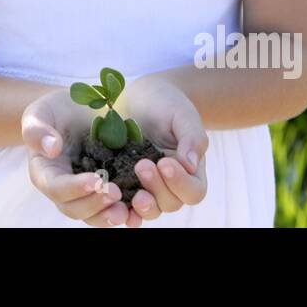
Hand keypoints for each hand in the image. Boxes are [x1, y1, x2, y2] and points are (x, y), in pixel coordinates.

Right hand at [21, 87, 131, 226]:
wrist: (78, 111)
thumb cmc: (56, 111)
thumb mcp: (40, 112)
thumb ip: (37, 130)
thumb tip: (51, 149)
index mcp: (45, 173)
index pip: (56, 188)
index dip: (74, 188)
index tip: (95, 179)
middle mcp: (64, 190)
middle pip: (75, 209)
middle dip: (95, 205)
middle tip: (115, 193)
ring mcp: (85, 194)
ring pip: (94, 216)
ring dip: (109, 217)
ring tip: (126, 211)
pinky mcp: (105, 192)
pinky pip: (112, 209)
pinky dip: (125, 215)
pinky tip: (137, 212)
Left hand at [120, 76, 208, 222]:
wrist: (140, 97)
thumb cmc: (167, 104)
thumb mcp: (182, 115)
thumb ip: (191, 138)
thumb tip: (191, 165)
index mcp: (191, 172)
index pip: (193, 191)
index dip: (180, 183)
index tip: (165, 162)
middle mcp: (171, 185)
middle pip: (170, 203)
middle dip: (156, 188)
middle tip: (142, 165)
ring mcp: (147, 188)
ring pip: (149, 208)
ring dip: (141, 204)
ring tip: (128, 189)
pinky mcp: (125, 184)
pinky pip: (125, 204)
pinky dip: (121, 208)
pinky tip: (112, 203)